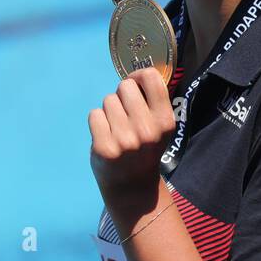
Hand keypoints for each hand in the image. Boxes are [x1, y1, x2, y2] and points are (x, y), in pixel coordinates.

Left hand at [88, 68, 176, 216]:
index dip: (139, 77)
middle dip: (122, 96)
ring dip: (109, 110)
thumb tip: (137, 74)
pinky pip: (94, 114)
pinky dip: (98, 122)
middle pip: (125, 87)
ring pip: (107, 100)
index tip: (136, 86)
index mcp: (165, 121)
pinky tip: (106, 135)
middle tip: (125, 113)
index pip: (150, 78)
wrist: (132, 186)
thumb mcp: (160, 127)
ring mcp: (125, 139)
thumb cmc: (145, 149)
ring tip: (117, 128)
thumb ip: (152, 102)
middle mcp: (147, 129)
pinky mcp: (104, 147)